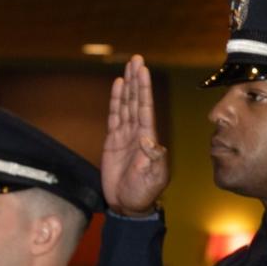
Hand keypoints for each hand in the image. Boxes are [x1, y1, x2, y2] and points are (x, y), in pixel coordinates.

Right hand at [102, 55, 169, 215]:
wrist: (127, 206)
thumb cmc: (143, 194)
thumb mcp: (152, 177)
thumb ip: (153, 159)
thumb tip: (150, 140)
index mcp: (149, 139)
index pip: (146, 108)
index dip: (144, 89)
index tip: (143, 71)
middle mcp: (138, 133)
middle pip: (136, 101)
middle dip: (137, 80)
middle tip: (137, 59)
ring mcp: (126, 136)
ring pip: (126, 105)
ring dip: (127, 86)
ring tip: (128, 67)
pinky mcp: (113, 141)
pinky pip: (115, 117)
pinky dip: (116, 101)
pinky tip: (118, 87)